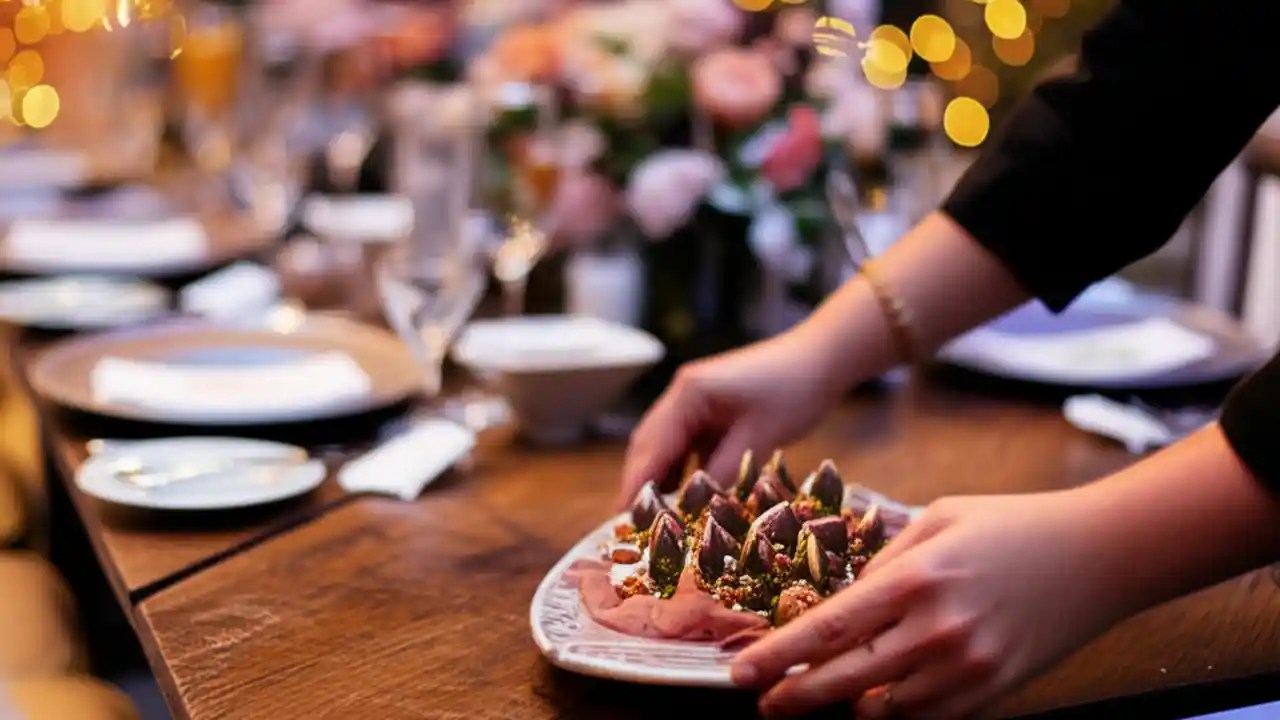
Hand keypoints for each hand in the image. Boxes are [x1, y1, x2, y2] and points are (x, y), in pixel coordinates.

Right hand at [618, 329, 846, 505]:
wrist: (824, 356)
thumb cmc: (795, 391)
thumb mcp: (760, 438)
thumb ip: (723, 473)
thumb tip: (692, 509)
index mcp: (688, 394)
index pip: (651, 447)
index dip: (636, 486)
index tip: (623, 520)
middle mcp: (683, 394)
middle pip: (649, 444)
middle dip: (640, 484)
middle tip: (632, 526)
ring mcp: (696, 399)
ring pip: (666, 445)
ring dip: (661, 478)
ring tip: (654, 518)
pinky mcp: (712, 407)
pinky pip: (688, 443)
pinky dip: (684, 469)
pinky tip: (687, 496)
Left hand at [731, 491, 1138, 719]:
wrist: (1102, 554)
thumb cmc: (1015, 524)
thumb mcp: (939, 518)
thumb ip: (885, 560)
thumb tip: (845, 596)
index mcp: (916, 579)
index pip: (829, 631)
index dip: (778, 656)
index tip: (741, 673)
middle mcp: (938, 631)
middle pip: (845, 680)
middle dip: (794, 696)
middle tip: (762, 701)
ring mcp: (968, 668)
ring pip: (883, 711)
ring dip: (843, 709)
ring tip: (810, 700)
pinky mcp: (994, 691)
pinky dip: (894, 716)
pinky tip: (871, 705)